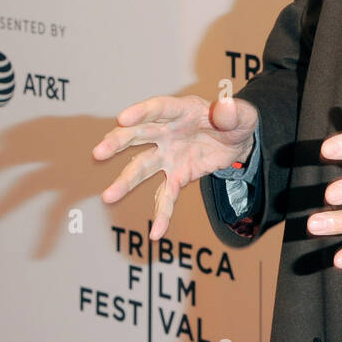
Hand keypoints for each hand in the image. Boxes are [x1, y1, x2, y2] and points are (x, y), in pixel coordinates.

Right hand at [92, 94, 257, 240]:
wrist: (238, 143)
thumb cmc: (236, 121)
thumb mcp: (242, 115)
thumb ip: (233, 113)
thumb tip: (225, 107)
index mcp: (182, 110)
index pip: (158, 109)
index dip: (141, 112)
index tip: (123, 118)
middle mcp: (167, 132)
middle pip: (138, 135)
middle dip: (118, 143)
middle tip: (99, 153)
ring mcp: (168, 155)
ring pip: (142, 167)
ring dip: (125, 182)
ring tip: (108, 196)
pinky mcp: (176, 177)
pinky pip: (166, 196)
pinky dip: (161, 214)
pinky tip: (156, 233)